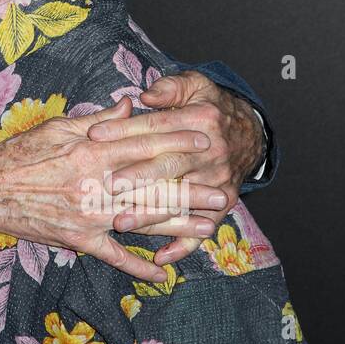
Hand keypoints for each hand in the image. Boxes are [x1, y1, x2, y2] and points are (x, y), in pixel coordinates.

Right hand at [0, 98, 226, 283]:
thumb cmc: (20, 153)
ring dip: (178, 225)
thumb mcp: (57, 125)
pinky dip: (137, 265)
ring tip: (209, 227)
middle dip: (190, 188)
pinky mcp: (77, 237)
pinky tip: (162, 273)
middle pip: (151, 184)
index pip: (143, 141)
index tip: (205, 136)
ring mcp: (88, 213)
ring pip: (142, 219)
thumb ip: (98, 118)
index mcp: (91, 149)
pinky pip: (113, 255)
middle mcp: (95, 182)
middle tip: (223, 189)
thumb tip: (130, 105)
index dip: (177, 139)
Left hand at [88, 70, 264, 264]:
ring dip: (151, 214)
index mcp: (200, 120)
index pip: (156, 126)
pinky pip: (204, 229)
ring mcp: (218, 181)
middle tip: (107, 185)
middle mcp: (211, 152)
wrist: (250, 132)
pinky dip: (184, 245)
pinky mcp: (224, 203)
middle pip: (168, 165)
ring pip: (180, 200)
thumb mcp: (195, 84)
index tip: (94, 135)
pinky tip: (161, 258)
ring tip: (120, 223)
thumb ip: (169, 88)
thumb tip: (145, 96)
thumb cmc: (210, 105)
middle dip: (137, 176)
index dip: (124, 129)